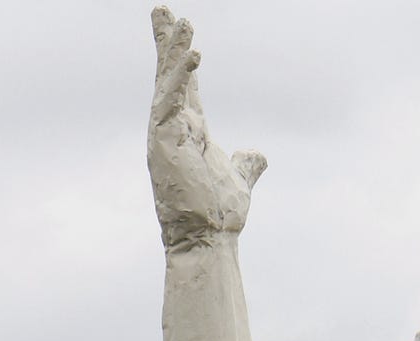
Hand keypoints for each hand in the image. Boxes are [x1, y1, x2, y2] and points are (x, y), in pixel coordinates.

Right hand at [148, 6, 266, 250]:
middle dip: (165, 42)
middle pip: (168, 75)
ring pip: (168, 83)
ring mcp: (165, 134)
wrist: (208, 238)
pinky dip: (181, 77)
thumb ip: (246, 162)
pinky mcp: (164, 142)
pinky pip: (171, 101)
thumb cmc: (219, 211)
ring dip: (174, 51)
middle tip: (163, 8)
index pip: (183, 84)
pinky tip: (192, 54)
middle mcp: (173, 127)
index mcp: (190, 129)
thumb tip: (256, 153)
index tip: (177, 25)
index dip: (180, 55)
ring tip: (181, 21)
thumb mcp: (239, 178)